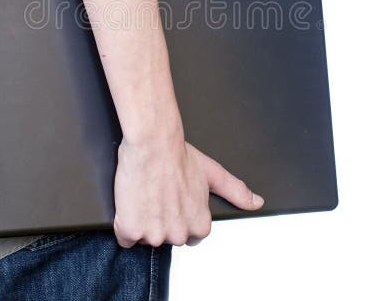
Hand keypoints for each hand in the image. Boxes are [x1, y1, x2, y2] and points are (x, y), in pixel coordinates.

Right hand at [112, 134, 264, 247]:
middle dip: (160, 220)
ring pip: (144, 237)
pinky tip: (132, 203)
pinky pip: (124, 237)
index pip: (188, 235)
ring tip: (145, 194)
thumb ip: (236, 191)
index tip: (173, 201)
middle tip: (158, 194)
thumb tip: (256, 202)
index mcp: (199, 224)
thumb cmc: (179, 155)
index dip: (178, 217)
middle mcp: (178, 234)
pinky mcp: (130, 230)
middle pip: (165, 237)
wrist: (153, 143)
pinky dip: (124, 224)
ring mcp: (154, 234)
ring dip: (141, 220)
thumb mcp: (212, 173)